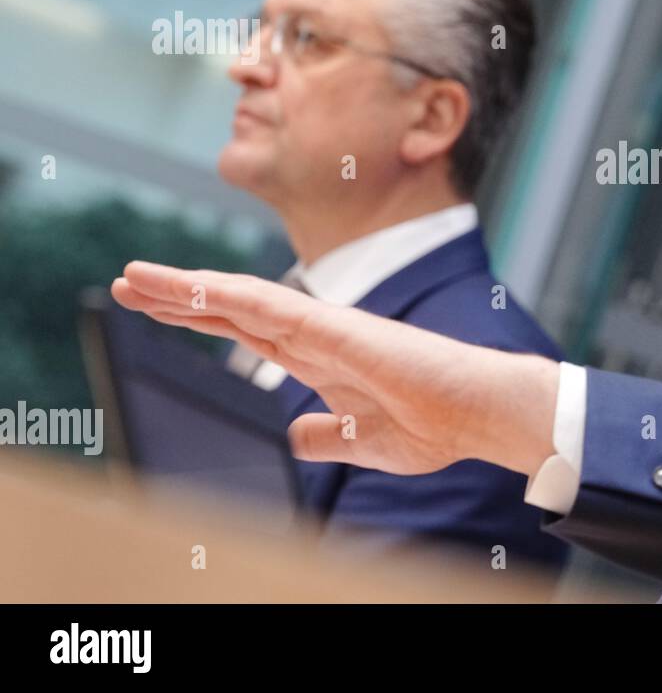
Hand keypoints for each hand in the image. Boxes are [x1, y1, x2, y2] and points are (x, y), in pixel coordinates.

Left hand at [110, 262, 559, 476]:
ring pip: (242, 299)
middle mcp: (317, 334)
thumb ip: (322, 435)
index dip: (198, 318)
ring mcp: (326, 327)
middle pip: (232, 308)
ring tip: (136, 277)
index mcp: (321, 358)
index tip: (155, 309)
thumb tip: (291, 436)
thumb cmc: (434, 423)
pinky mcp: (340, 330)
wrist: (478, 413)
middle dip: (178, 296)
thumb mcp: (359, 440)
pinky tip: (192, 289)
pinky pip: (274, 309)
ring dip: (187, 288)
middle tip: (127, 282)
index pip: (245, 331)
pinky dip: (229, 297)